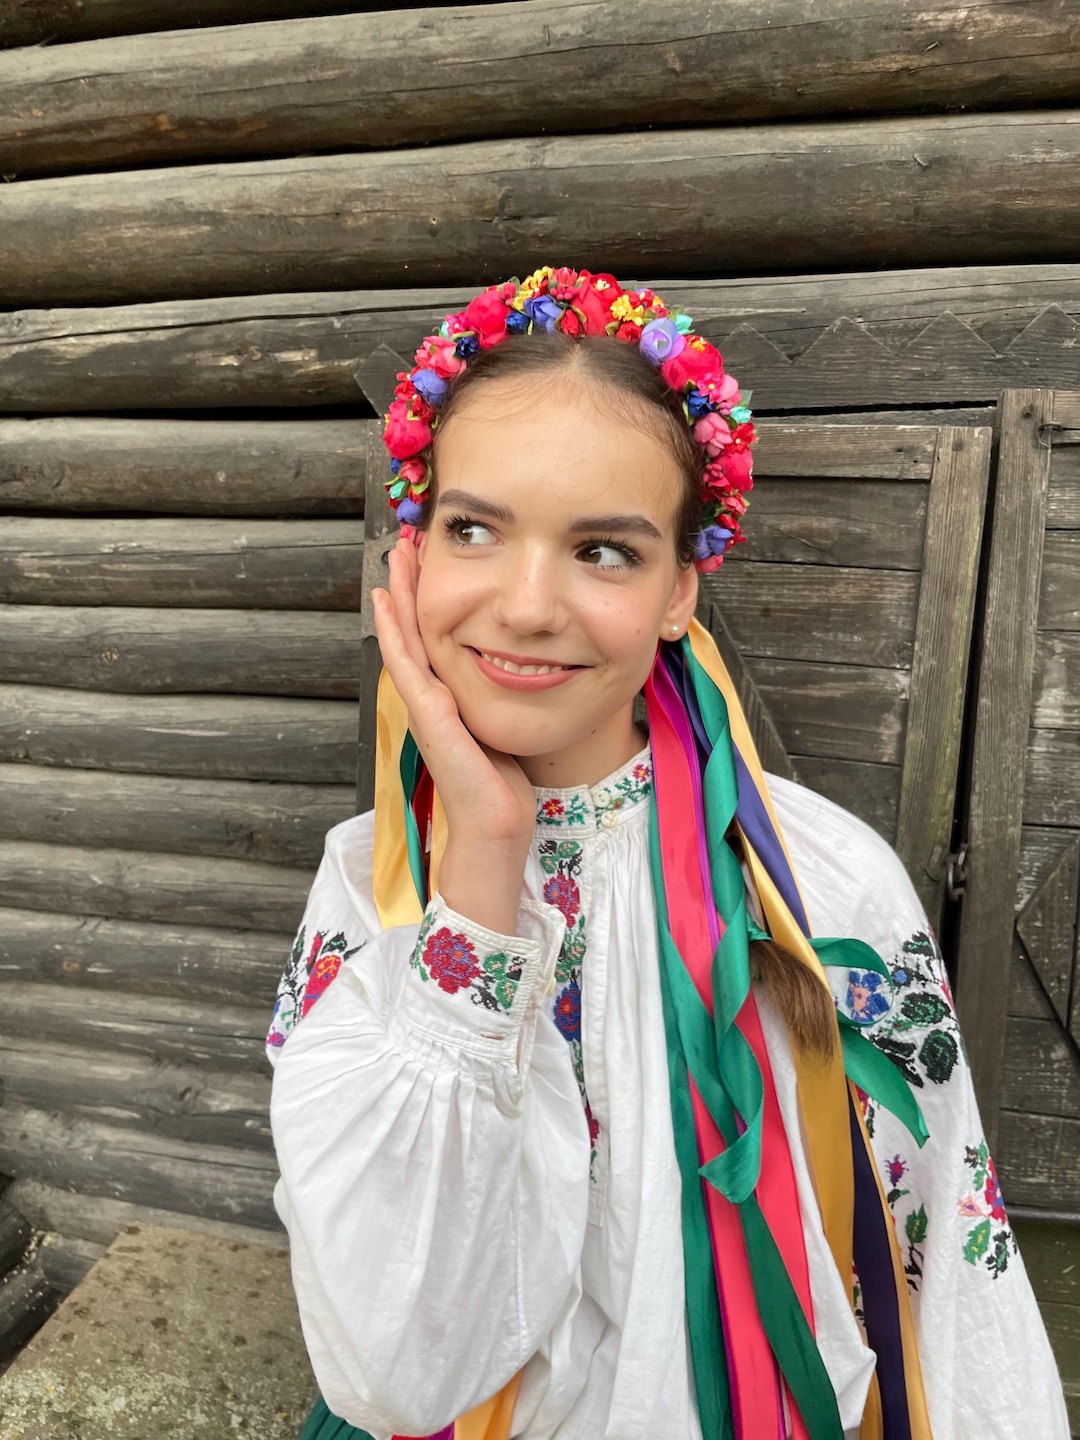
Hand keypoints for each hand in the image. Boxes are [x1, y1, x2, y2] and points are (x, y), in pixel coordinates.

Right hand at [372, 538, 535, 932]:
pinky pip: (408, 665)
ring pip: (406, 640)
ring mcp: (425, 707)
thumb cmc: (504, 786)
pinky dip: (396, 631)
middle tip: (403, 541)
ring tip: (395, 556)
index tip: (430, 560)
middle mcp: (430, 699)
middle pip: (413, 632)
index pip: (434, 639)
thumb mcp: (502, 727)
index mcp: (447, 699)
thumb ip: (497, 699)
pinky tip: (388, 601)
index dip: (427, 600)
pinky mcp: (430, 717)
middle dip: (410, 587)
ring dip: (399, 596)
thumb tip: (518, 669)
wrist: (497, 828)